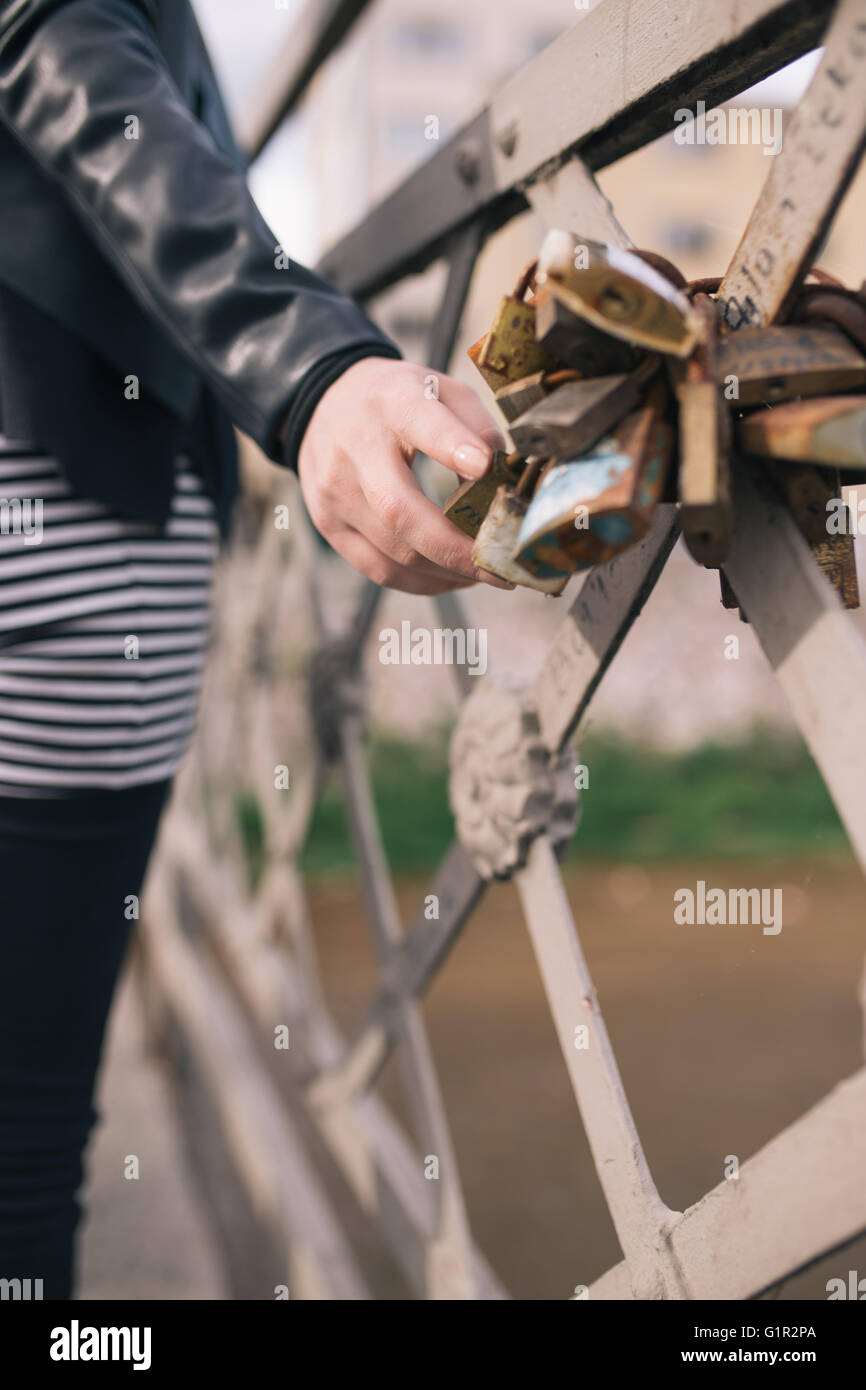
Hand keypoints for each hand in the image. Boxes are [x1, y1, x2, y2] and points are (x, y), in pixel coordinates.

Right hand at [296, 358, 511, 593]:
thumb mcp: (441, 388)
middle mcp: (356, 448)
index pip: (420, 422)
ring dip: (448, 571)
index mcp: (393, 403)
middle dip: (457, 548)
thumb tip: (503, 484)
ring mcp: (336, 492)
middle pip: (400, 511)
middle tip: (502, 568)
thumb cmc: (399, 401)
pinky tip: (451, 577)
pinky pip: (379, 570)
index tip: (484, 467)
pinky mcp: (328, 525)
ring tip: (486, 574)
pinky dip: (423, 582)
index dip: (452, 445)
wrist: (325, 404)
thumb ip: (477, 427)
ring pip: (395, 552)